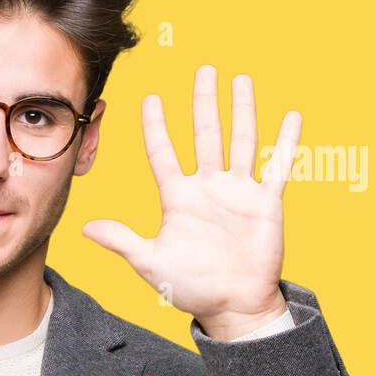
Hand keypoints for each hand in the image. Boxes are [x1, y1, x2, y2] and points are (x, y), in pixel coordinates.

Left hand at [81, 64, 301, 340]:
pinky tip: (290, 115)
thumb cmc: (191, 287)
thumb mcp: (150, 262)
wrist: (232, 307)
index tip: (150, 97)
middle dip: (204, 102)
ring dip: (241, 110)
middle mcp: (208, 187)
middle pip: (204, 135)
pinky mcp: (266, 203)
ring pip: (240, 140)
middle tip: (204, 69)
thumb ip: (122, 240)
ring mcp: (238, 192)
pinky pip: (278, 166)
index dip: (156, 127)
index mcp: (178, 198)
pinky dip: (285, 142)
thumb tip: (85, 227)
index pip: (163, 153)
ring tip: (240, 79)